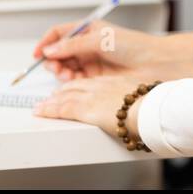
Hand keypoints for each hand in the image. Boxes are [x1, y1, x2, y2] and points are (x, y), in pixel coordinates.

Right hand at [32, 19, 192, 81]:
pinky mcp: (96, 78)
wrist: (156, 64)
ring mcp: (91, 62)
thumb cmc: (135, 45)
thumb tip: (49, 50)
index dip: (46, 43)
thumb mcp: (101, 39)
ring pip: (65, 67)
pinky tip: (72, 82)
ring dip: (61, 72)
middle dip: (53, 60)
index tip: (37, 54)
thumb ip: (73, 44)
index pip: (60, 33)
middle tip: (56, 67)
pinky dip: (70, 81)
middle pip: (59, 53)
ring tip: (67, 75)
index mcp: (89, 30)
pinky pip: (75, 80)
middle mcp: (88, 45)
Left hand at [33, 74, 151, 141]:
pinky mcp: (84, 108)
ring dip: (51, 101)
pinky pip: (61, 108)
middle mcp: (100, 86)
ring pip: (65, 96)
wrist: (151, 110)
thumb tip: (139, 106)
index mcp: (114, 82)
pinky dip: (48, 109)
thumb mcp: (143, 97)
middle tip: (51, 97)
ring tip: (41, 106)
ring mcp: (91, 96)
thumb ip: (135, 100)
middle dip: (61, 92)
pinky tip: (40, 111)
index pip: (90, 82)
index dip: (78, 86)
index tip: (72, 89)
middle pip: (75, 86)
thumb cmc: (152, 106)